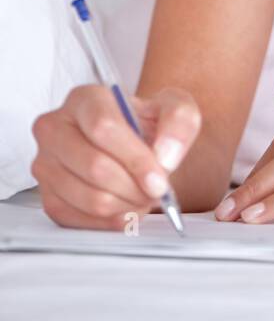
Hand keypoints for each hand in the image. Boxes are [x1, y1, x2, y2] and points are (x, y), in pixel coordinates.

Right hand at [31, 84, 201, 228]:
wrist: (134, 145)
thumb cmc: (148, 125)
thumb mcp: (174, 108)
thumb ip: (179, 120)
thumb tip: (165, 156)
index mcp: (84, 99)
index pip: (103, 128)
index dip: (135, 159)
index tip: (159, 179)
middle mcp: (55, 128)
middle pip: (94, 166)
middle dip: (134, 187)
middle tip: (156, 191)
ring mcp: (46, 164)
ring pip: (89, 198)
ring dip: (126, 205)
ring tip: (143, 197)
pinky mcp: (48, 197)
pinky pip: (79, 220)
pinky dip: (111, 221)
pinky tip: (127, 208)